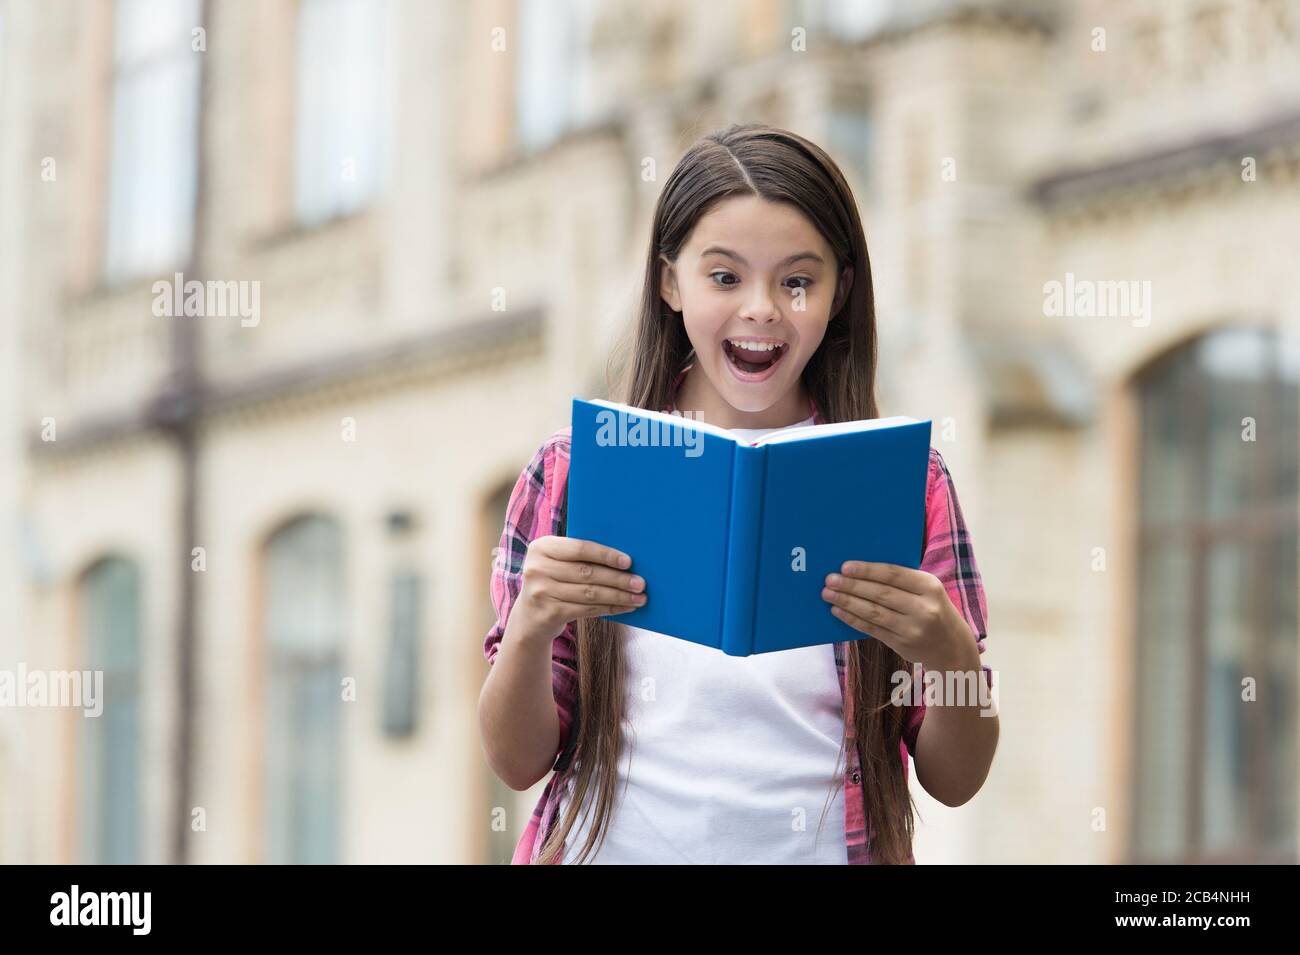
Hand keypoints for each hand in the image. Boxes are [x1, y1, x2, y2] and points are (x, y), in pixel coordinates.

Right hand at [512, 536, 646, 643]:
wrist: (531, 616)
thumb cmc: (555, 581)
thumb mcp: (558, 563)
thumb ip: (580, 556)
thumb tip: (624, 559)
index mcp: (542, 547)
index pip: (580, 548)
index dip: (606, 555)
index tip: (629, 562)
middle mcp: (537, 568)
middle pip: (587, 573)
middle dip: (618, 579)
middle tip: (641, 583)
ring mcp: (541, 592)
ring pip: (590, 593)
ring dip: (618, 596)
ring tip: (639, 598)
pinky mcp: (549, 614)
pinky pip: (587, 610)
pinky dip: (609, 608)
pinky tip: (625, 607)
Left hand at [821, 560, 975, 671]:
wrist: (951, 646)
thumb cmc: (933, 608)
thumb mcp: (927, 590)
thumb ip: (902, 580)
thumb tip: (861, 569)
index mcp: (930, 586)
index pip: (894, 574)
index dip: (868, 570)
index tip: (845, 566)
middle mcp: (923, 608)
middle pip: (881, 594)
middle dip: (852, 586)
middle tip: (830, 579)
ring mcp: (912, 629)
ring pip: (873, 613)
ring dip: (847, 602)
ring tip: (828, 594)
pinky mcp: (901, 644)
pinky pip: (872, 629)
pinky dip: (852, 619)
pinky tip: (838, 610)